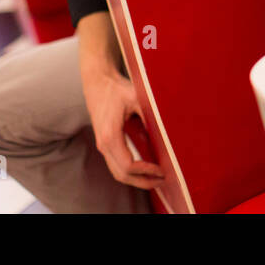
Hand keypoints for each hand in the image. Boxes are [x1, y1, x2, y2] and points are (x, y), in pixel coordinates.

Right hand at [81, 66, 164, 189]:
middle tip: (163, 180)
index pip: (128, 165)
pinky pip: (116, 165)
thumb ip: (150, 116)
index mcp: (111, 136)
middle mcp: (104, 144)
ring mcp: (103, 146)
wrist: (98, 83)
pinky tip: (146, 170)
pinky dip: (130, 172)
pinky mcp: (105, 143)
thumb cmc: (118, 90)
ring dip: (137, 179)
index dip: (146, 171)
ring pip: (118, 173)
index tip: (162, 170)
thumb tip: (167, 132)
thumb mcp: (138, 99)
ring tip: (156, 179)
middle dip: (143, 181)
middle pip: (122, 175)